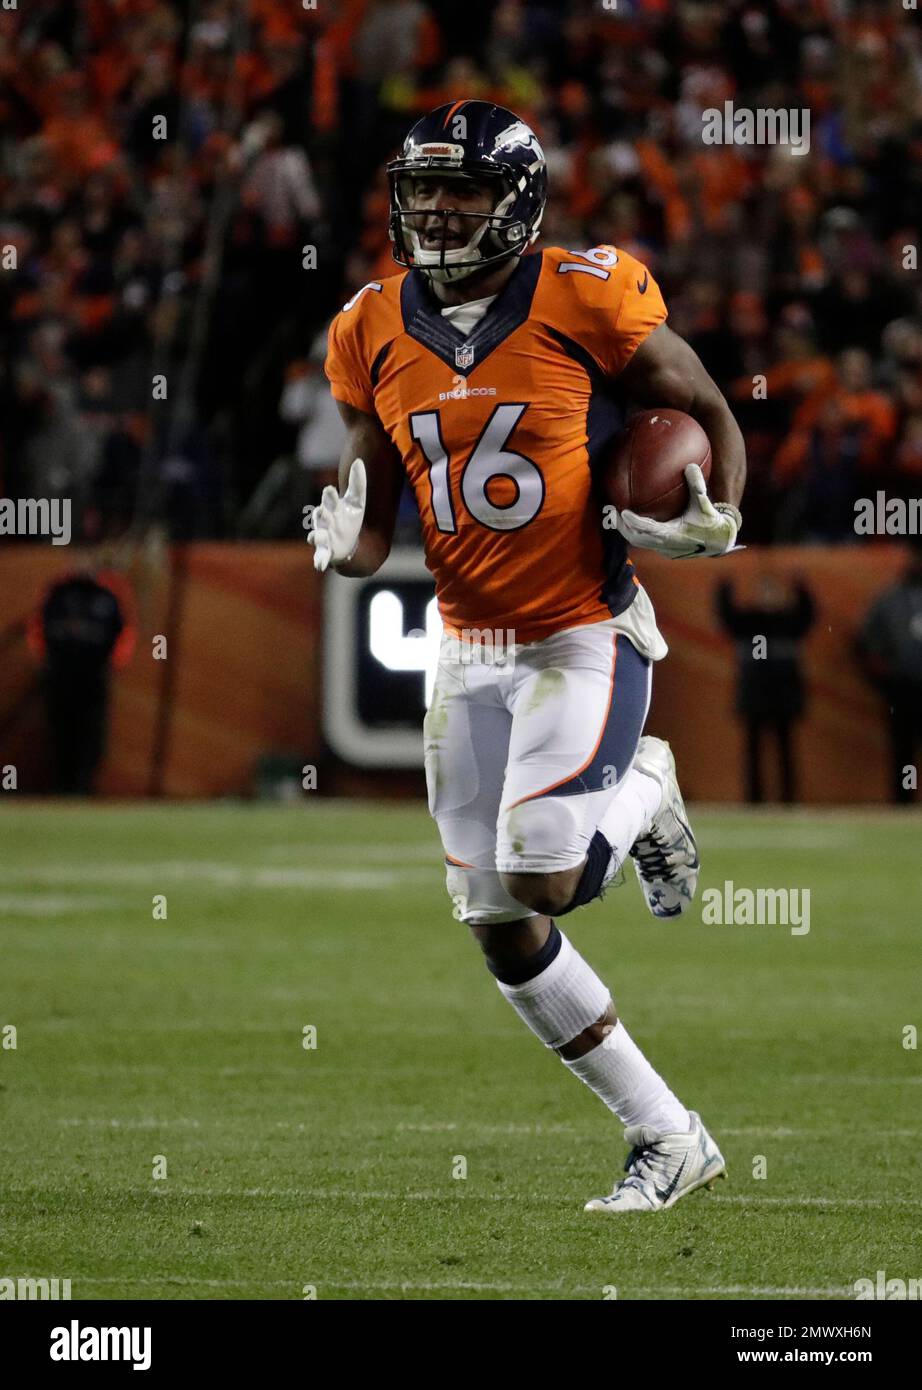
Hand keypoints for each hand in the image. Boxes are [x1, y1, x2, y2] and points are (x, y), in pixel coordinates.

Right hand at [306, 459, 365, 571]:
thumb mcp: (357, 501)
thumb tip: (359, 461)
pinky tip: (319, 565)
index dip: (329, 495)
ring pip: (317, 535)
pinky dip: (319, 560)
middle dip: (321, 514)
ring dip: (317, 536)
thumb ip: (357, 483)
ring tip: (317, 536)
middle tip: (322, 511)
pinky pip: (320, 556)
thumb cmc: (349, 518)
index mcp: (331, 507)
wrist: (350, 542)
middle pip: (320, 516)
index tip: (331, 490)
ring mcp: (324, 537)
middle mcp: (324, 521)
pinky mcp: (326, 552)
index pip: (328, 499)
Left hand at [615, 464, 742, 558]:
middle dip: (623, 528)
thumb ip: (698, 485)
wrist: (718, 543)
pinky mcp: (664, 550)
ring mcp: (663, 549)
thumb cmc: (712, 522)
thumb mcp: (705, 504)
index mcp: (673, 535)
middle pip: (637, 539)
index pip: (649, 529)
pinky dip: (637, 532)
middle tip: (613, 513)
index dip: (635, 522)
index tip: (624, 511)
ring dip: (628, 531)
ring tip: (618, 517)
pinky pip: (645, 542)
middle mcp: (665, 545)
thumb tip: (690, 465)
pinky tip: (632, 521)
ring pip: (639, 542)